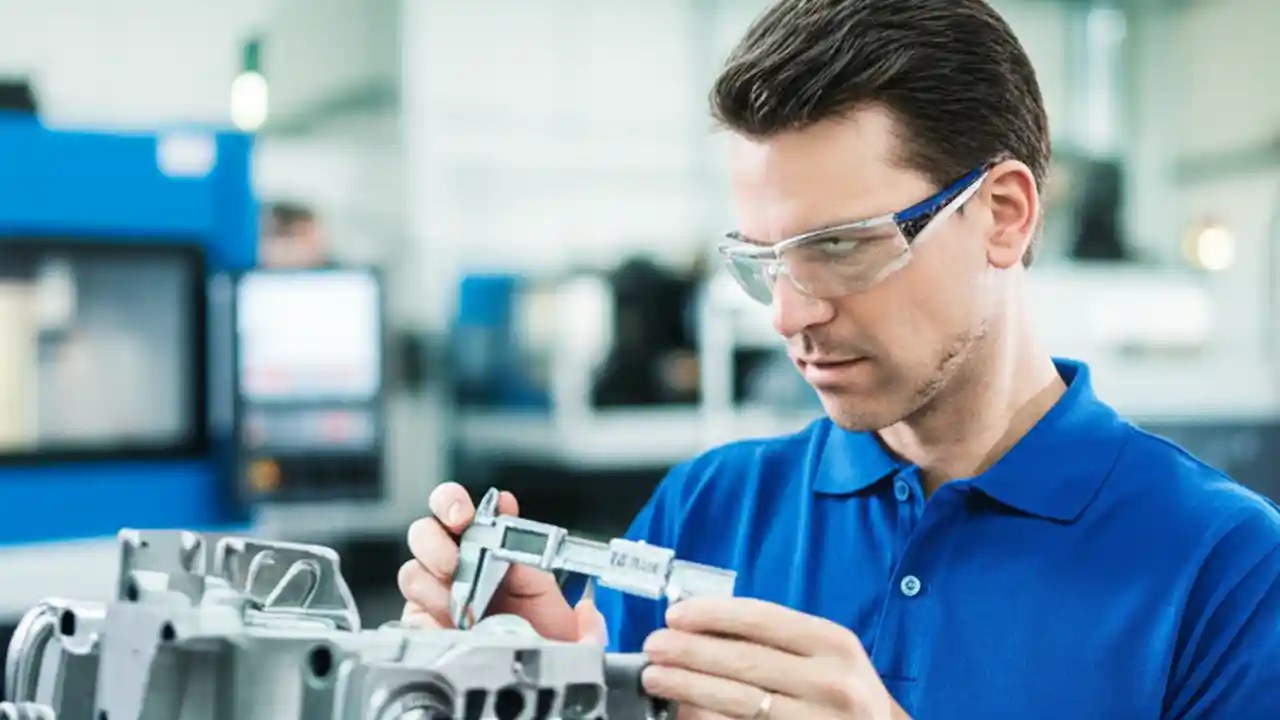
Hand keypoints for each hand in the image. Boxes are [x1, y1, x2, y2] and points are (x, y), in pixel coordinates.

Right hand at [398, 482, 605, 642]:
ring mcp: (435, 596)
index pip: (453, 509)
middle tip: (456, 560)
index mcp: (481, 545)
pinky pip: (409, 617)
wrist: (542, 672)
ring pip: (412, 572)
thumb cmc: (544, 629)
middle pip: (422, 533)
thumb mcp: (545, 590)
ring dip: (434, 584)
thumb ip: (528, 554)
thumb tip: (511, 517)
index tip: (465, 514)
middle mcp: (453, 566)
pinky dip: (427, 619)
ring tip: (460, 602)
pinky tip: (451, 626)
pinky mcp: (423, 628)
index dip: (452, 503)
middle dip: (436, 541)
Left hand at [640, 598, 908, 719]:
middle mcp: (832, 683)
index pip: (763, 619)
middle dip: (689, 653)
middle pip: (744, 663)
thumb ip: (776, 641)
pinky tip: (684, 714)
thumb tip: (702, 628)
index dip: (713, 615)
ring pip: (739, 704)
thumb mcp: (825, 657)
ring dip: (688, 690)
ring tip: (656, 678)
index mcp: (834, 645)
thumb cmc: (843, 693)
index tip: (675, 615)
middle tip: (654, 647)